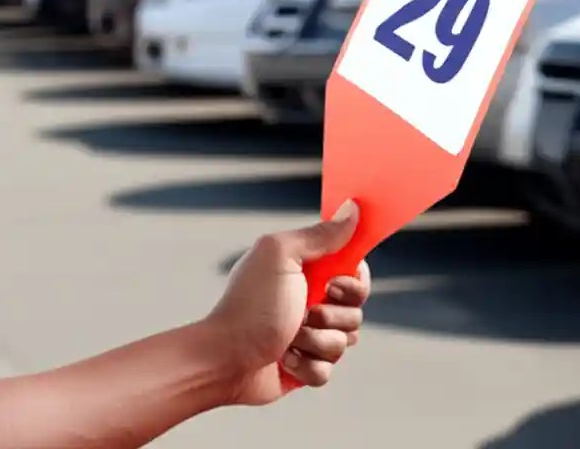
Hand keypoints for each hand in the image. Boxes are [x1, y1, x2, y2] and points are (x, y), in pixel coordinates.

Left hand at [204, 200, 370, 405]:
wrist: (224, 359)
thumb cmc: (250, 305)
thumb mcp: (282, 256)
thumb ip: (319, 234)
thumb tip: (352, 209)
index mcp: (308, 273)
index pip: (355, 273)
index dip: (354, 282)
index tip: (333, 285)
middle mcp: (311, 302)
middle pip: (356, 309)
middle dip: (334, 315)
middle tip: (306, 312)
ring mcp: (309, 336)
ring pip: (346, 341)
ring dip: (317, 341)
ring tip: (289, 339)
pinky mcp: (305, 367)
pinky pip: (328, 371)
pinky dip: (307, 367)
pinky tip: (284, 360)